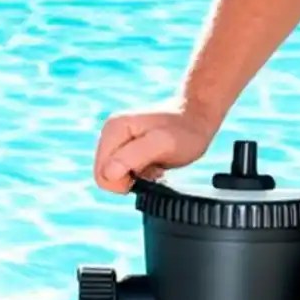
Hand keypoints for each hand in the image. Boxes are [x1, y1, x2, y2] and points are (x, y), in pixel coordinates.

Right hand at [93, 104, 218, 192]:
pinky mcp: (125, 147)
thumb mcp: (163, 144)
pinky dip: (140, 174)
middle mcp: (110, 133)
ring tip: (154, 164)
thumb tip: (109, 173)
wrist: (197, 117)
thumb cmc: (185, 131)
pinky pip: (123, 172)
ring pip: (114, 175)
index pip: (102, 174)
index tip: (147, 171)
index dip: (124, 182)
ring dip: (136, 176)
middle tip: (152, 167)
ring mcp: (117, 140)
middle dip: (129, 179)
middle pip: (105, 175)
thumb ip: (133, 157)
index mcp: (113, 129)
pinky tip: (154, 164)